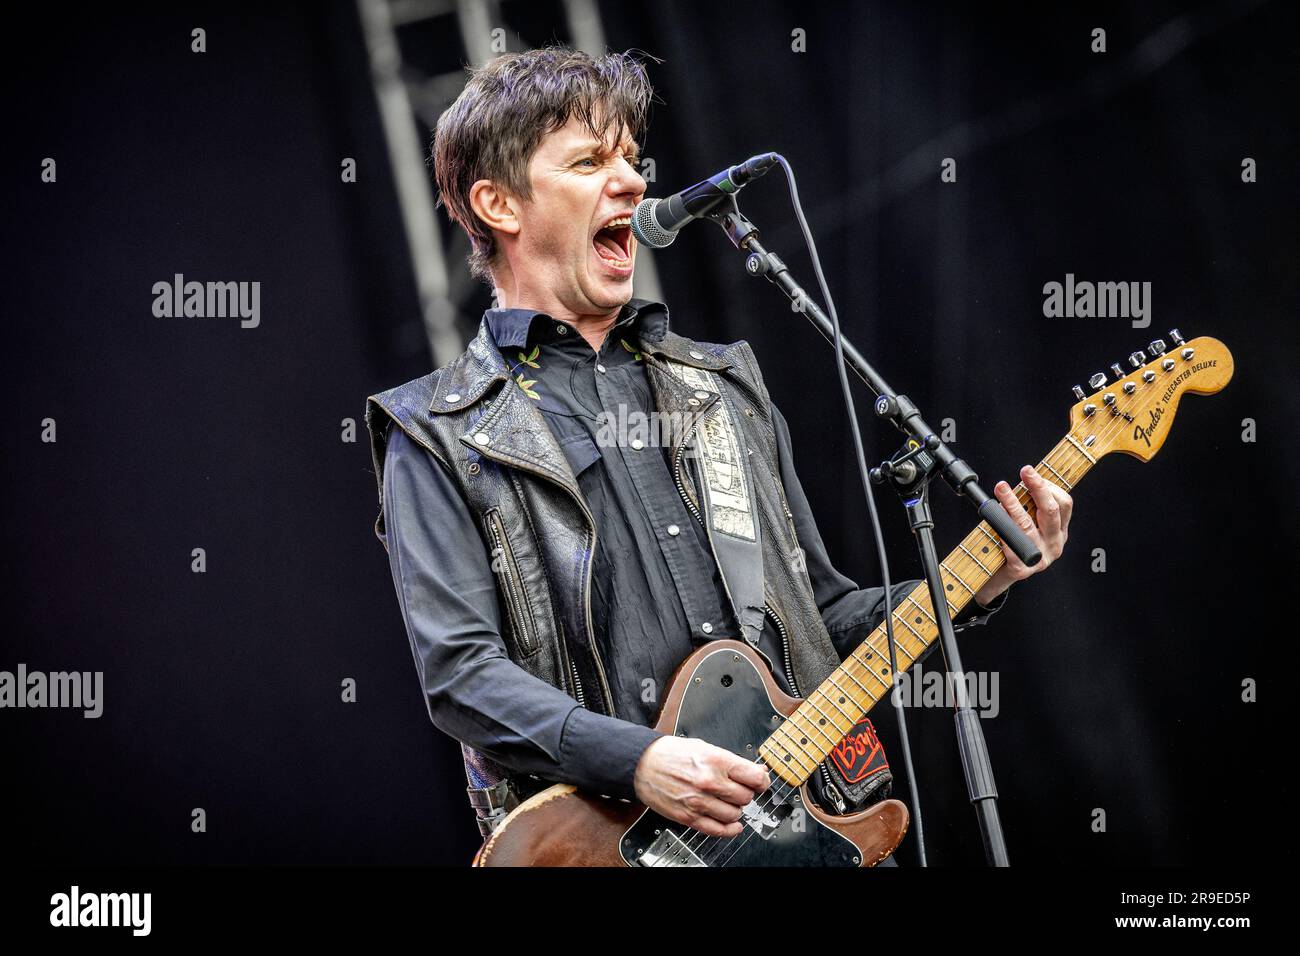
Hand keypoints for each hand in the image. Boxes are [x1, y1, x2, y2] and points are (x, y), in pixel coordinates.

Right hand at [633, 736, 769, 836]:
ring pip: (735, 815)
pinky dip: (730, 830)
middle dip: (746, 794)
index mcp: (716, 760)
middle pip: (746, 798)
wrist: (644, 764)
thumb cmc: (672, 754)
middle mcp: (709, 782)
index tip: (760, 783)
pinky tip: (732, 824)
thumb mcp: (705, 747)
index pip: (754, 777)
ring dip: (735, 810)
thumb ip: (732, 761)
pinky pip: (718, 830)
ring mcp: (699, 801)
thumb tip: (757, 771)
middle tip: (738, 790)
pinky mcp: (689, 817)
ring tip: (728, 803)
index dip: (761, 781)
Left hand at [974, 464, 1072, 605]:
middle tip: (1025, 472)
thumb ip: (1030, 507)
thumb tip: (1025, 478)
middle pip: (1051, 511)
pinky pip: (1011, 543)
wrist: (999, 576)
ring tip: (1001, 489)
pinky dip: (1002, 528)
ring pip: (1027, 525)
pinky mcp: (1022, 568)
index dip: (1048, 485)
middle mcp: (1054, 544)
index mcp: (1059, 531)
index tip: (1030, 472)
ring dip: (1013, 503)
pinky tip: (995, 517)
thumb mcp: (1028, 524)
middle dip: (1037, 488)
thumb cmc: (1014, 545)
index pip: (1064, 504)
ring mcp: (1039, 557)